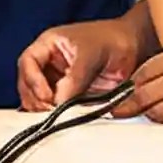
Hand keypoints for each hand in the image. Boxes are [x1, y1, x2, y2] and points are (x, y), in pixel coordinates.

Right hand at [17, 17, 144, 110]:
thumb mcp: (92, 54)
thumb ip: (75, 77)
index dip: (33, 80)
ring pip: (38, 99)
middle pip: (28, 84)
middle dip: (36, 99)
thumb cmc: (112, 40)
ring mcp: (57, 81)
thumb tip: (59, 102)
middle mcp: (48, 63)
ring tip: (58, 119)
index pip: (28, 62)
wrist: (134, 48)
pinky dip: (56, 117)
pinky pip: (55, 108)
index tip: (48, 97)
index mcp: (49, 45)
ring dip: (43, 111)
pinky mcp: (69, 96)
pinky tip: (63, 122)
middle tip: (51, 113)